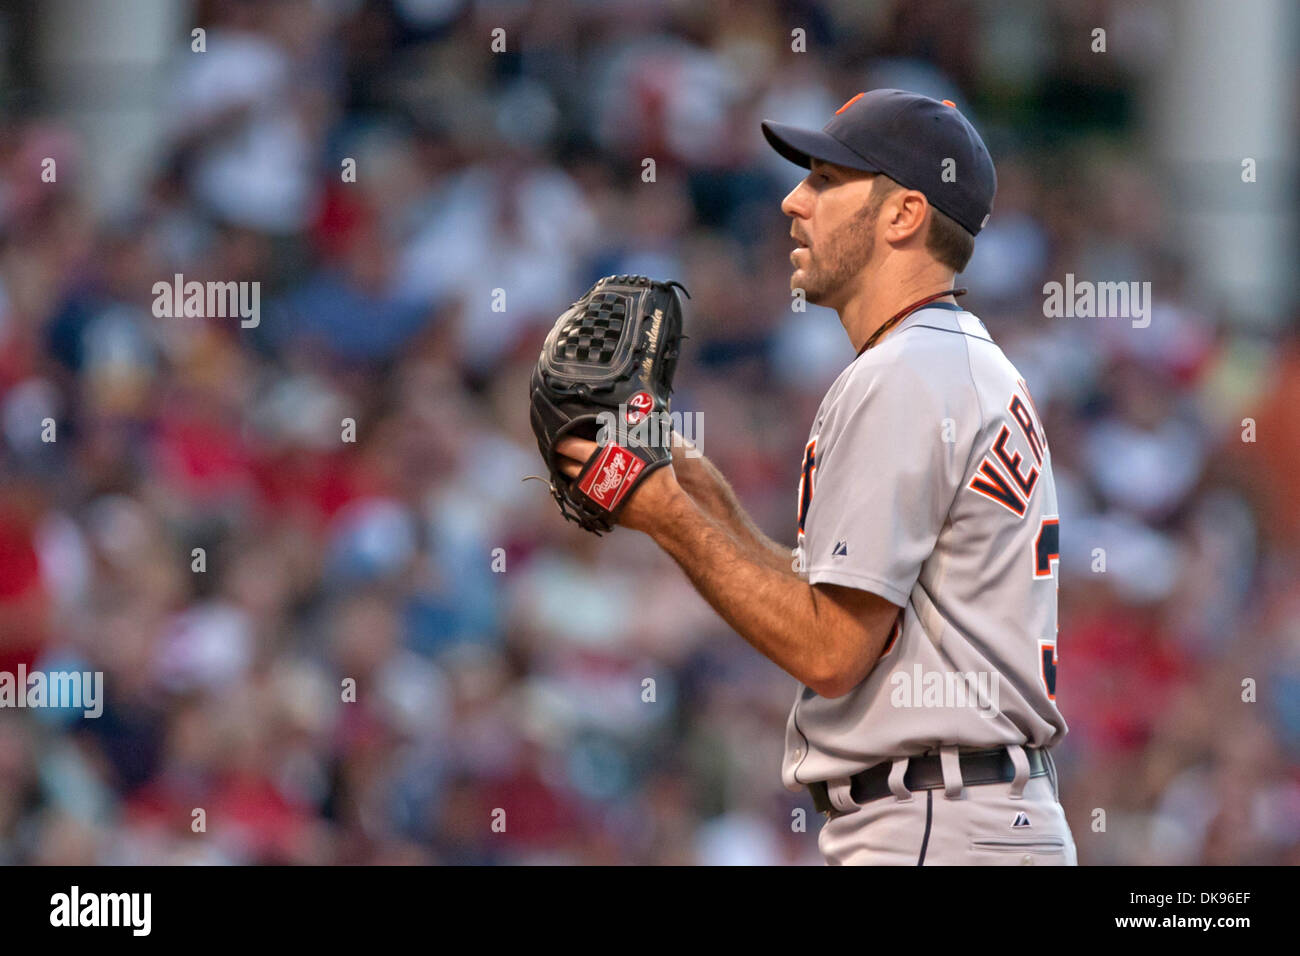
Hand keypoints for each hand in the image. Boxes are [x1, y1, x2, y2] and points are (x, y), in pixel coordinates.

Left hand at [554, 437, 682, 533]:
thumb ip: (633, 429)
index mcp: (599, 454)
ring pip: (569, 483)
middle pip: (563, 464)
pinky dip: (579, 491)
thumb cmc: (657, 473)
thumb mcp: (647, 444)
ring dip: (568, 475)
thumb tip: (636, 410)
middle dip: (560, 457)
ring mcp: (592, 493)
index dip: (561, 440)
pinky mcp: (596, 509)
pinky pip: (580, 499)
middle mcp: (590, 473)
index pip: (568, 445)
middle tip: (560, 452)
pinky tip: (585, 486)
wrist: (662, 508)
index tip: (558, 437)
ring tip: (571, 469)